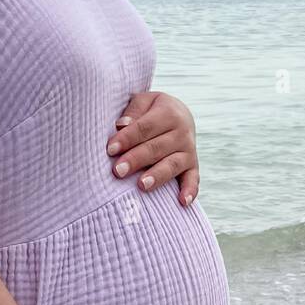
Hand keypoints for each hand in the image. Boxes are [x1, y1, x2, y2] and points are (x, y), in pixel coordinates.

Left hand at [107, 91, 199, 206]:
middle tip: (118, 171)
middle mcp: (182, 132)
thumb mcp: (144, 102)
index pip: (145, 127)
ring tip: (142, 185)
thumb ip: (133, 112)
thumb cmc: (152, 111)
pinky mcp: (193, 166)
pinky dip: (190, 191)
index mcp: (169, 113)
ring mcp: (189, 151)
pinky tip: (183, 202)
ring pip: (172, 165)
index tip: (110, 149)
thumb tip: (121, 125)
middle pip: (156, 147)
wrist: (180, 116)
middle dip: (136, 160)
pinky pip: (193, 180)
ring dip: (157, 176)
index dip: (127, 138)